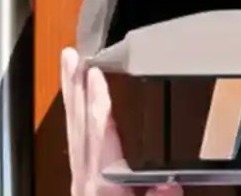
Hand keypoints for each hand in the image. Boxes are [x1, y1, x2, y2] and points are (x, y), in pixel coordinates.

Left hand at [62, 47, 182, 195]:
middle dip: (74, 88)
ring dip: (72, 96)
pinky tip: (79, 104)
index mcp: (101, 186)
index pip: (98, 135)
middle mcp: (86, 180)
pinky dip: (77, 115)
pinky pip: (77, 141)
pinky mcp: (85, 183)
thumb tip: (170, 185)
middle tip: (70, 56)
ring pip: (74, 131)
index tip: (96, 75)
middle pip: (78, 125)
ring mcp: (82, 180)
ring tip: (70, 68)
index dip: (97, 103)